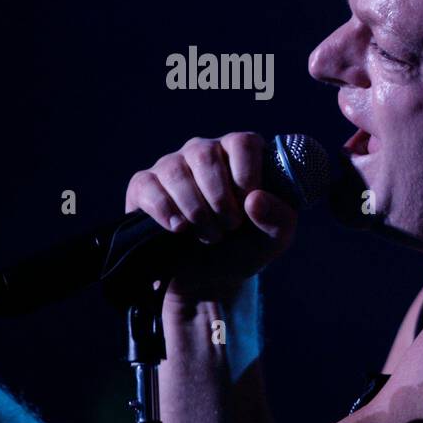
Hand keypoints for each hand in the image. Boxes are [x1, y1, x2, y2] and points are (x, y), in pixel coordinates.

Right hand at [124, 133, 297, 304]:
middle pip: (206, 155)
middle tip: (229, 227)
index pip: (242, 143)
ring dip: (196, 210)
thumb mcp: (273, 239)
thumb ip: (279, 219)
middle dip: (220, 199)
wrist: (208, 279)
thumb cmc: (244, 248)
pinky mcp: (144, 186)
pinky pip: (149, 187)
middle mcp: (203, 152)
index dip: (246, 175)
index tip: (248, 207)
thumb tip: (255, 199)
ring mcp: (171, 166)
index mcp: (238, 154)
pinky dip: (166, 212)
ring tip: (208, 235)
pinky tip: (179, 230)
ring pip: (176, 172)